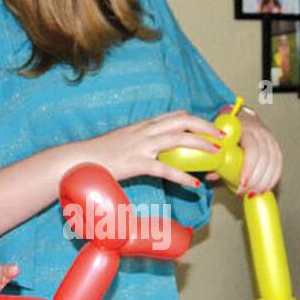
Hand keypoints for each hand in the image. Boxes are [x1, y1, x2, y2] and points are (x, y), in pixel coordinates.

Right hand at [85, 110, 226, 190]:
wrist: (78, 159)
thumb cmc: (98, 154)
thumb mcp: (122, 141)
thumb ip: (139, 140)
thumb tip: (152, 148)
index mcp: (142, 125)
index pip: (174, 115)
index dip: (194, 119)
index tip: (208, 126)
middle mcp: (144, 131)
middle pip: (182, 122)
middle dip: (205, 127)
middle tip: (221, 137)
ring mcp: (141, 146)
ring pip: (178, 140)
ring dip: (200, 144)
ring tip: (215, 153)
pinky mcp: (136, 163)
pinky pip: (165, 169)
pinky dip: (182, 176)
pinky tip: (193, 183)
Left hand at [206, 108, 282, 197]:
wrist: (242, 119)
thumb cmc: (228, 133)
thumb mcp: (220, 142)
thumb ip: (216, 158)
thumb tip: (211, 176)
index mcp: (244, 129)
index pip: (252, 149)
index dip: (249, 168)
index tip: (243, 183)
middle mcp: (260, 132)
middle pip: (264, 158)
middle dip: (256, 179)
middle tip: (247, 192)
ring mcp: (269, 139)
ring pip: (273, 162)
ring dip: (265, 181)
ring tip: (255, 193)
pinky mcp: (275, 147)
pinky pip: (278, 163)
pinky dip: (273, 178)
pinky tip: (267, 188)